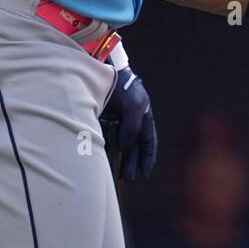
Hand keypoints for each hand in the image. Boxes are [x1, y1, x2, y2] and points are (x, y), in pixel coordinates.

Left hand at [100, 67, 157, 181]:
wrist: (100, 68)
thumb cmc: (121, 86)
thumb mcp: (133, 105)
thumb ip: (132, 127)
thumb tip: (124, 147)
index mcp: (143, 114)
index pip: (148, 140)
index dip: (148, 157)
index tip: (145, 174)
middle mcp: (131, 118)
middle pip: (134, 145)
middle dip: (132, 162)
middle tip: (127, 179)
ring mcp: (116, 119)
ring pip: (119, 144)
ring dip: (119, 159)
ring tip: (115, 174)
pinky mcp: (102, 119)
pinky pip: (106, 137)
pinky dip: (106, 149)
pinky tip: (103, 158)